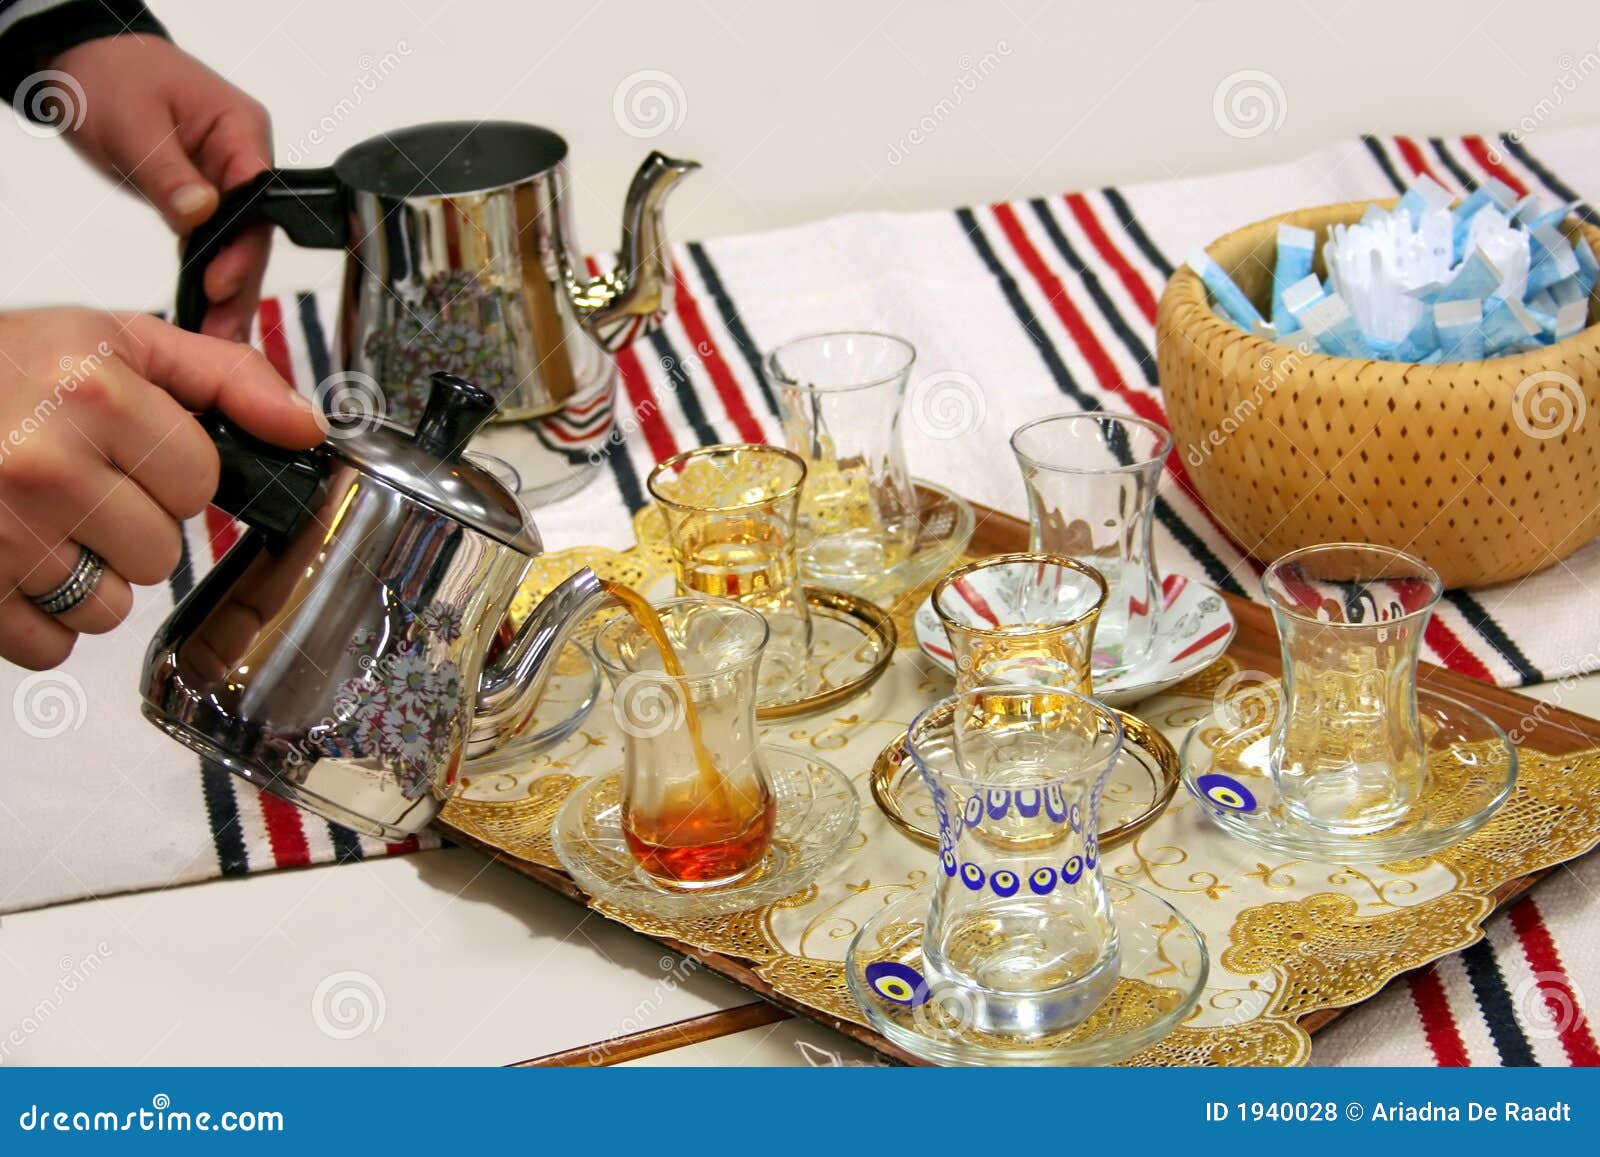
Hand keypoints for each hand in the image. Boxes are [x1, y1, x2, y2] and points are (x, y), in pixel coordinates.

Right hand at [0, 309, 323, 668]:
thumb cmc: (1, 370)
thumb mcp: (113, 339)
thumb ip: (223, 376)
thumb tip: (306, 427)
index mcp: (91, 390)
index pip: (200, 483)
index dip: (173, 473)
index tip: (128, 451)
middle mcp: (44, 461)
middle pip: (161, 552)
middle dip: (131, 526)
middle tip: (78, 487)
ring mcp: (1, 531)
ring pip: (111, 608)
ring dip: (87, 579)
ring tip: (43, 523)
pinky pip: (51, 646)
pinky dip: (39, 620)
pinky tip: (16, 564)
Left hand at [50, 35, 273, 342]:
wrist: (86, 63)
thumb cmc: (112, 77)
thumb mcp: (135, 123)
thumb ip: (170, 174)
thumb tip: (201, 215)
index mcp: (241, 131)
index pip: (258, 197)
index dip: (243, 246)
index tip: (221, 284)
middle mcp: (243, 160)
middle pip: (254, 233)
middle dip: (240, 286)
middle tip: (223, 333)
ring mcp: (226, 182)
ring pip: (238, 247)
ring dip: (229, 294)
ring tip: (219, 338)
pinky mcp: (204, 200)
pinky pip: (213, 244)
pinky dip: (209, 278)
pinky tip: (209, 315)